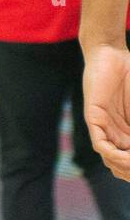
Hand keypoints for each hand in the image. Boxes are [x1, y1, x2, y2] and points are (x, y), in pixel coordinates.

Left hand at [82, 43, 129, 180]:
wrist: (111, 53)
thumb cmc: (129, 76)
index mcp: (126, 131)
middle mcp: (113, 132)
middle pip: (121, 163)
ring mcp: (102, 126)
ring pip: (111, 158)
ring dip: (125, 165)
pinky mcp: (93, 118)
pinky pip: (100, 144)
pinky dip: (113, 154)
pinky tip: (126, 156)